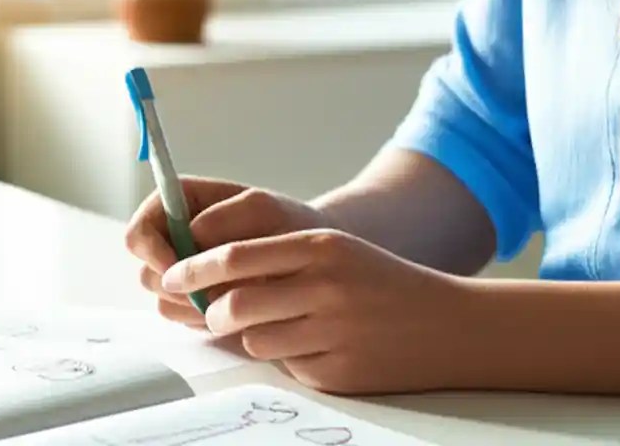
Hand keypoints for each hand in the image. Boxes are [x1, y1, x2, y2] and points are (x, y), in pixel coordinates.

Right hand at [125, 177, 336, 328]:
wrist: (312, 260)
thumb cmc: (288, 225)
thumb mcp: (261, 210)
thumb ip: (221, 219)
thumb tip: (187, 242)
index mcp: (177, 203)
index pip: (139, 232)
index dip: (155, 254)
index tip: (183, 269)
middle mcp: (170, 239)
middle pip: (146, 273)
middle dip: (179, 288)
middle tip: (216, 292)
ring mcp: (181, 272)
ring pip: (163, 300)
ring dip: (195, 305)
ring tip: (239, 297)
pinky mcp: (193, 301)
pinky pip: (183, 318)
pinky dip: (206, 319)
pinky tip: (236, 309)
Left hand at [162, 229, 470, 394]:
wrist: (450, 325)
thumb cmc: (378, 282)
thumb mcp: (332, 250)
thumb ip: (273, 256)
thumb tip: (203, 272)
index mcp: (319, 247)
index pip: (234, 257)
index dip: (191, 269)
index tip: (169, 276)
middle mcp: (325, 287)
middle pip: (234, 304)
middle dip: (210, 313)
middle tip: (209, 314)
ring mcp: (333, 332)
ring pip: (253, 340)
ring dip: (249, 337)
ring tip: (273, 328)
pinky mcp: (338, 372)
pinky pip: (286, 367)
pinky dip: (287, 358)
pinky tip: (314, 347)